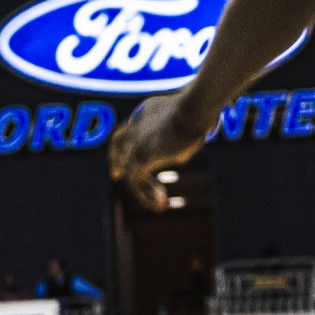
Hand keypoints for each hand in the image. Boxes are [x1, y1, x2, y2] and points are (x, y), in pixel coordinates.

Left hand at [107, 93, 214, 211]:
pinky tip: (162, 203)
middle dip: (116, 159)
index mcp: (146, 111)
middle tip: (115, 175)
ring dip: (144, 187)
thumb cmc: (200, 115)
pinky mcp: (139, 156)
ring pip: (129, 168)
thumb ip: (178, 140)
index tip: (127, 151)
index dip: (126, 140)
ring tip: (162, 201)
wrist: (193, 110)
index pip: (131, 126)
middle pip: (118, 142)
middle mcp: (136, 124)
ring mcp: (135, 140)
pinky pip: (135, 182)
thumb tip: (177, 157)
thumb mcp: (189, 125)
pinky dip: (146, 196)